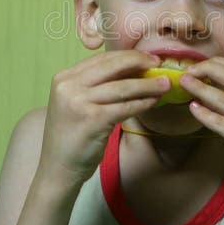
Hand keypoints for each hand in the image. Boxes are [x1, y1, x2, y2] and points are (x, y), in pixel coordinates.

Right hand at [37, 50, 168, 182]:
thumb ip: (95, 85)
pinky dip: (143, 103)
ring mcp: (79, 102)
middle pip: (112, 66)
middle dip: (140, 62)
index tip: (148, 58)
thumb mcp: (76, 103)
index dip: (128, 56)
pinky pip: (126, 107)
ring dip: (148, 84)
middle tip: (159, 64)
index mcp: (64, 78)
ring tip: (165, 84)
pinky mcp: (93, 119)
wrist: (58, 168)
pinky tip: (154, 102)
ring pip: (123, 87)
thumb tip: (132, 69)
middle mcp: (68, 86)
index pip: (101, 58)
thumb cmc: (72, 136)